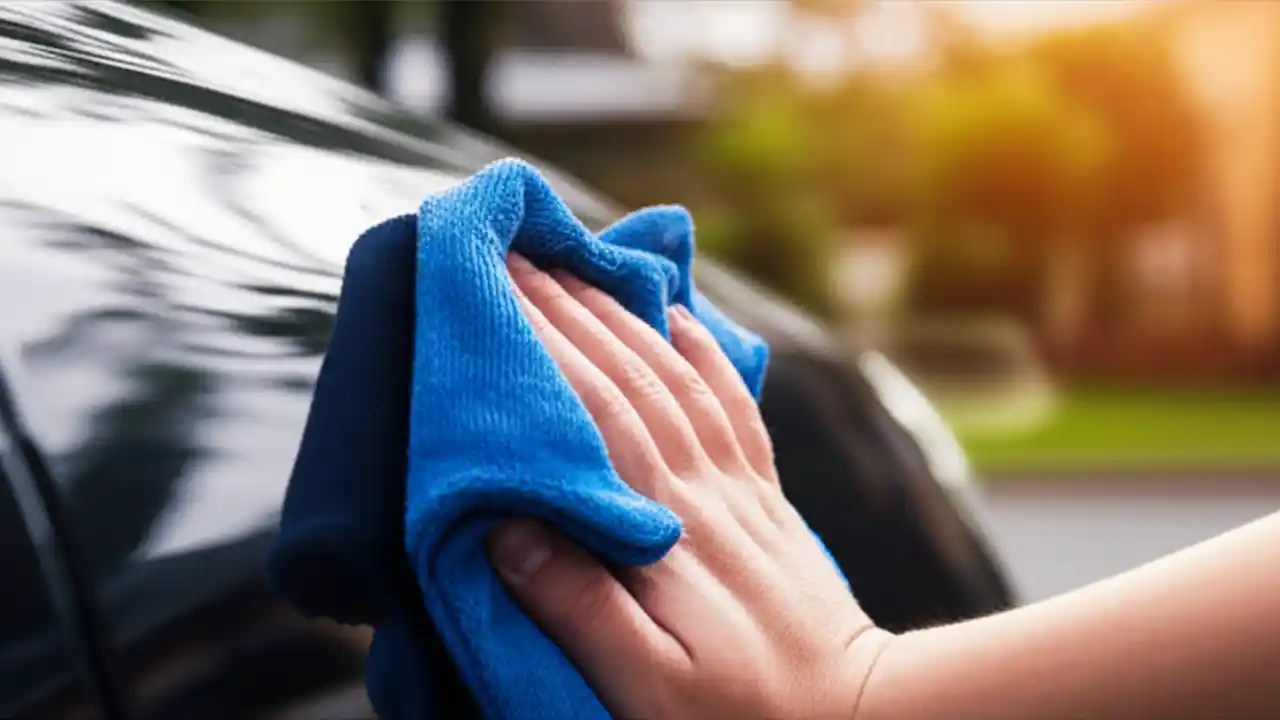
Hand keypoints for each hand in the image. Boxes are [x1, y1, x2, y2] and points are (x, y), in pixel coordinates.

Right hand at [488, 254, 892, 719]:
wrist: (853, 714)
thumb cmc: (740, 712)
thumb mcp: (648, 686)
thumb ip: (581, 605)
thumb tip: (509, 528)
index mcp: (665, 529)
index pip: (596, 413)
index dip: (545, 345)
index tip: (499, 289)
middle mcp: (703, 489)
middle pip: (629, 375)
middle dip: (570, 307)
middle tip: (517, 251)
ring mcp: (739, 485)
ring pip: (676, 375)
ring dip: (622, 314)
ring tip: (578, 264)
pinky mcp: (764, 494)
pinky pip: (730, 401)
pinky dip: (701, 348)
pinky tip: (680, 313)